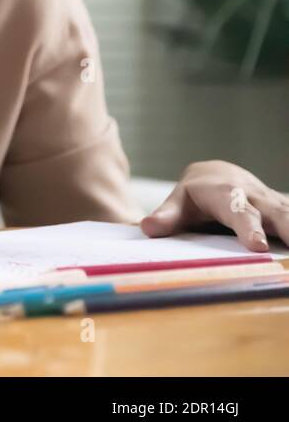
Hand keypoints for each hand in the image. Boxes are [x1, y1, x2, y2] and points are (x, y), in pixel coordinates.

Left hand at [140, 160, 288, 251]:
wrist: (218, 176)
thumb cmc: (196, 195)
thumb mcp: (179, 202)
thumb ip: (167, 217)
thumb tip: (147, 228)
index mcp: (227, 195)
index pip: (239, 211)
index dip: (248, 227)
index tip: (256, 245)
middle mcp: (256, 198)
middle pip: (277, 213)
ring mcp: (275, 204)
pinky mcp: (285, 211)